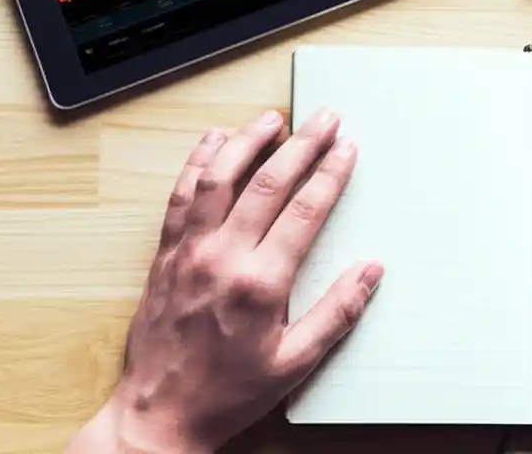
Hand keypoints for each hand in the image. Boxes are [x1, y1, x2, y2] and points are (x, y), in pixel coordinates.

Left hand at [66, 109, 382, 452]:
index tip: (348, 149)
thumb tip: (371, 271)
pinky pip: (181, 196)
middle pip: (267, 183)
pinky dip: (198, 163)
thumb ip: (337, 313)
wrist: (160, 412)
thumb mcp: (295, 362)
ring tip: (272, 118)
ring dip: (247, 141)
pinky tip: (214, 141)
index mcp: (260, 283)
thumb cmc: (228, 392)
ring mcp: (189, 252)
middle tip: (325, 118)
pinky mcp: (165, 254)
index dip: (330, 175)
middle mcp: (222, 257)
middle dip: (302, 145)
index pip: (304, 211)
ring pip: (218, 178)